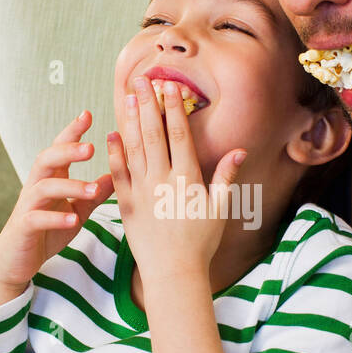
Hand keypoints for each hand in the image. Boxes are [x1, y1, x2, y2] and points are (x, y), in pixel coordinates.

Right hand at [0, 109, 113, 292]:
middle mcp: (36, 187)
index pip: (59, 148)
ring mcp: (28, 206)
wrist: (17, 261)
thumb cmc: (47, 232)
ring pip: (44, 187)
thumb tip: (118, 174)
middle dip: (68, 150)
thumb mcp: (77, 210)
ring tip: (94, 190)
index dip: (72, 131)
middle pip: (47, 158)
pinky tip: (74, 219)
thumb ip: (94, 193)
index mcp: (50, 179)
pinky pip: (37, 218)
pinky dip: (55, 218)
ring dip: (70, 186)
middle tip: (92, 147)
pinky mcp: (23, 228)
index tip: (88, 114)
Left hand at [107, 76, 245, 280]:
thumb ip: (226, 176)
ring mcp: (142, 191)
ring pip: (134, 147)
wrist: (173, 273)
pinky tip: (111, 133)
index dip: (174, 107)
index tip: (170, 85)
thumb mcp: (220, 209)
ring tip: (128, 96)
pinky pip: (118, 173)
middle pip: (153, 133)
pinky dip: (114, 152)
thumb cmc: (201, 243)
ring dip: (130, 120)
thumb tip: (239, 149)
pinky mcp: (126, 204)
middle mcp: (162, 180)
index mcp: (187, 178)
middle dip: (148, 103)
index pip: (179, 134)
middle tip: (142, 79)